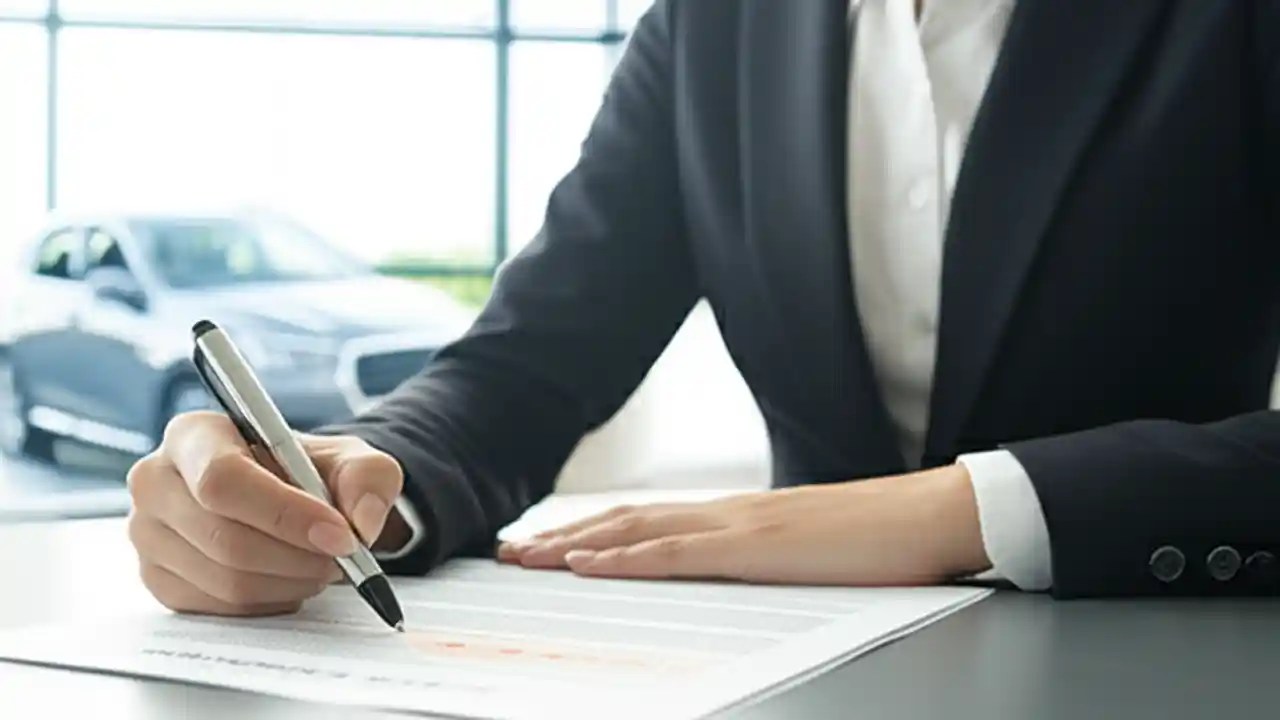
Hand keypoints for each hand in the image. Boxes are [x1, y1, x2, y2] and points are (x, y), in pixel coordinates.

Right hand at [127, 411, 407, 615]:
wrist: (288, 499)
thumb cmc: (310, 472)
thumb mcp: (353, 461)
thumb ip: (369, 478)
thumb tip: (361, 523)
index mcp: (194, 434)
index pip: (224, 479)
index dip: (285, 514)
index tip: (340, 536)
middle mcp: (156, 481)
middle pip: (226, 538)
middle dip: (299, 556)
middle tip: (343, 559)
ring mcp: (148, 535)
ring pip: (227, 580)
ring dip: (291, 581)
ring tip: (319, 565)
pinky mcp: (158, 579)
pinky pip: (220, 608)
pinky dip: (269, 600)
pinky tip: (288, 578)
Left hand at [499, 466, 990, 584]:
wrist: (932, 515)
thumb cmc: (879, 539)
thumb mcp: (806, 552)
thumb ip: (763, 557)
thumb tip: (732, 570)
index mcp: (736, 515)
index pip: (647, 522)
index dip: (591, 531)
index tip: (547, 546)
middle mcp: (726, 511)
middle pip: (625, 520)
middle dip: (562, 536)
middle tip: (511, 552)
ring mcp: (738, 524)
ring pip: (636, 530)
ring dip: (574, 543)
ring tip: (527, 557)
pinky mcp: (758, 545)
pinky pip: (677, 553)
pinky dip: (625, 557)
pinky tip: (589, 563)